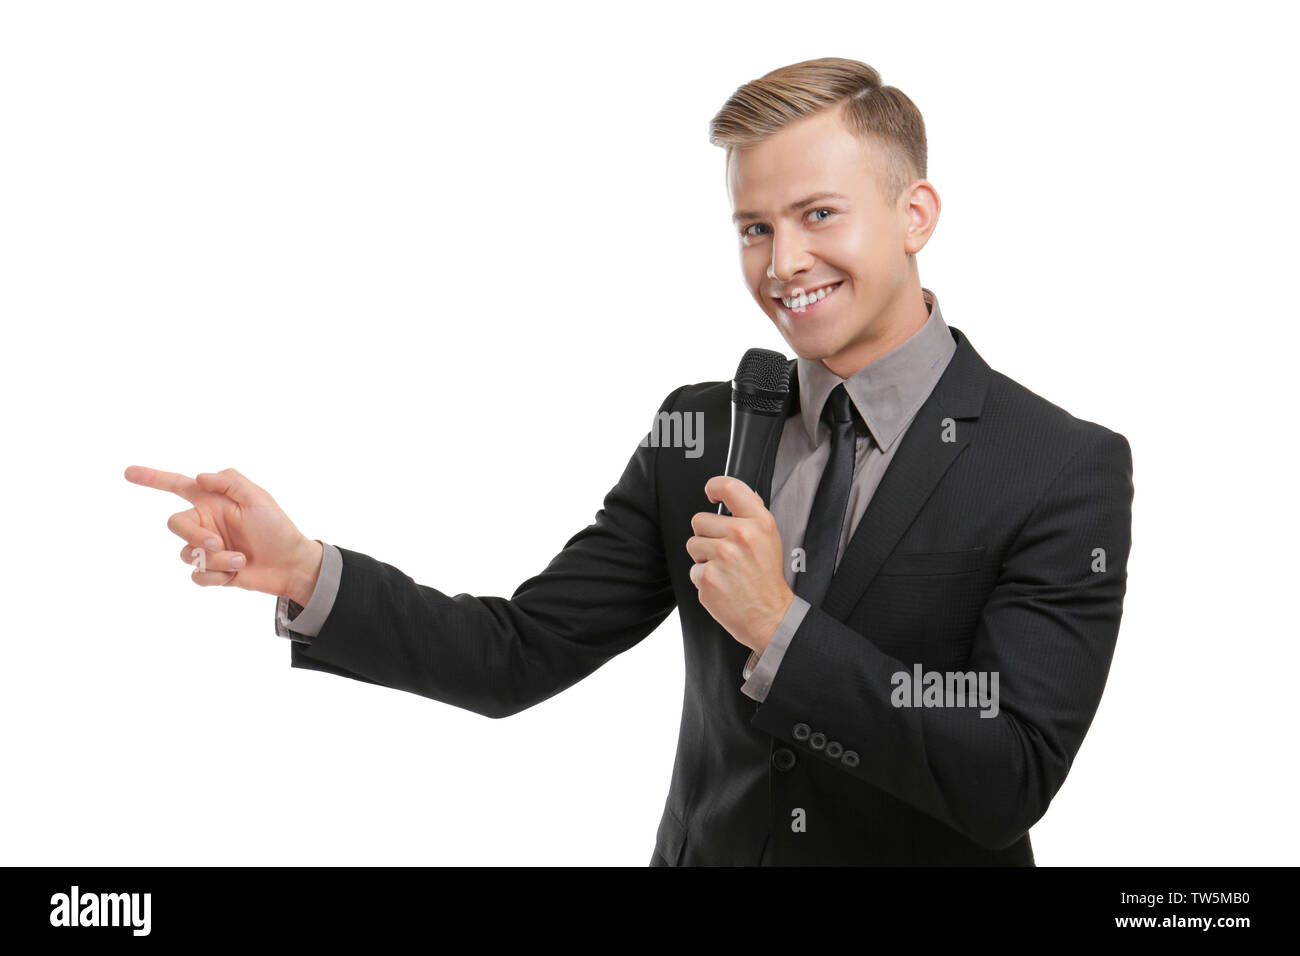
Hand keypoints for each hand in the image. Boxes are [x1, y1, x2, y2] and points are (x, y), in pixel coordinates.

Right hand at [124, 465, 322, 603]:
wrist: (291, 564)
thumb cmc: (277, 528)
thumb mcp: (258, 498)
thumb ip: (230, 481)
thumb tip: (199, 477)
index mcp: (213, 502)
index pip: (177, 486)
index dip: (152, 479)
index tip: (128, 472)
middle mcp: (205, 523)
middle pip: (175, 525)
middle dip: (193, 536)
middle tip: (217, 543)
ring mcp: (207, 548)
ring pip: (188, 554)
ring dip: (215, 559)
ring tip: (241, 559)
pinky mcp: (212, 570)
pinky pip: (197, 575)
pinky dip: (216, 576)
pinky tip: (236, 573)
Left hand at [686, 475, 793, 653]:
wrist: (769, 615)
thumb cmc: (767, 578)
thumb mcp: (771, 538)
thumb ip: (753, 513)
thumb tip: (740, 494)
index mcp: (759, 522)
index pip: (729, 486)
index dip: (714, 487)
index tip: (711, 494)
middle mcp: (741, 535)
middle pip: (700, 520)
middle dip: (707, 535)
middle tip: (726, 552)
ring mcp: (723, 556)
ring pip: (693, 544)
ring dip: (704, 557)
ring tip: (725, 568)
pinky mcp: (708, 576)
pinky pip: (693, 569)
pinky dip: (704, 577)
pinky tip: (722, 583)